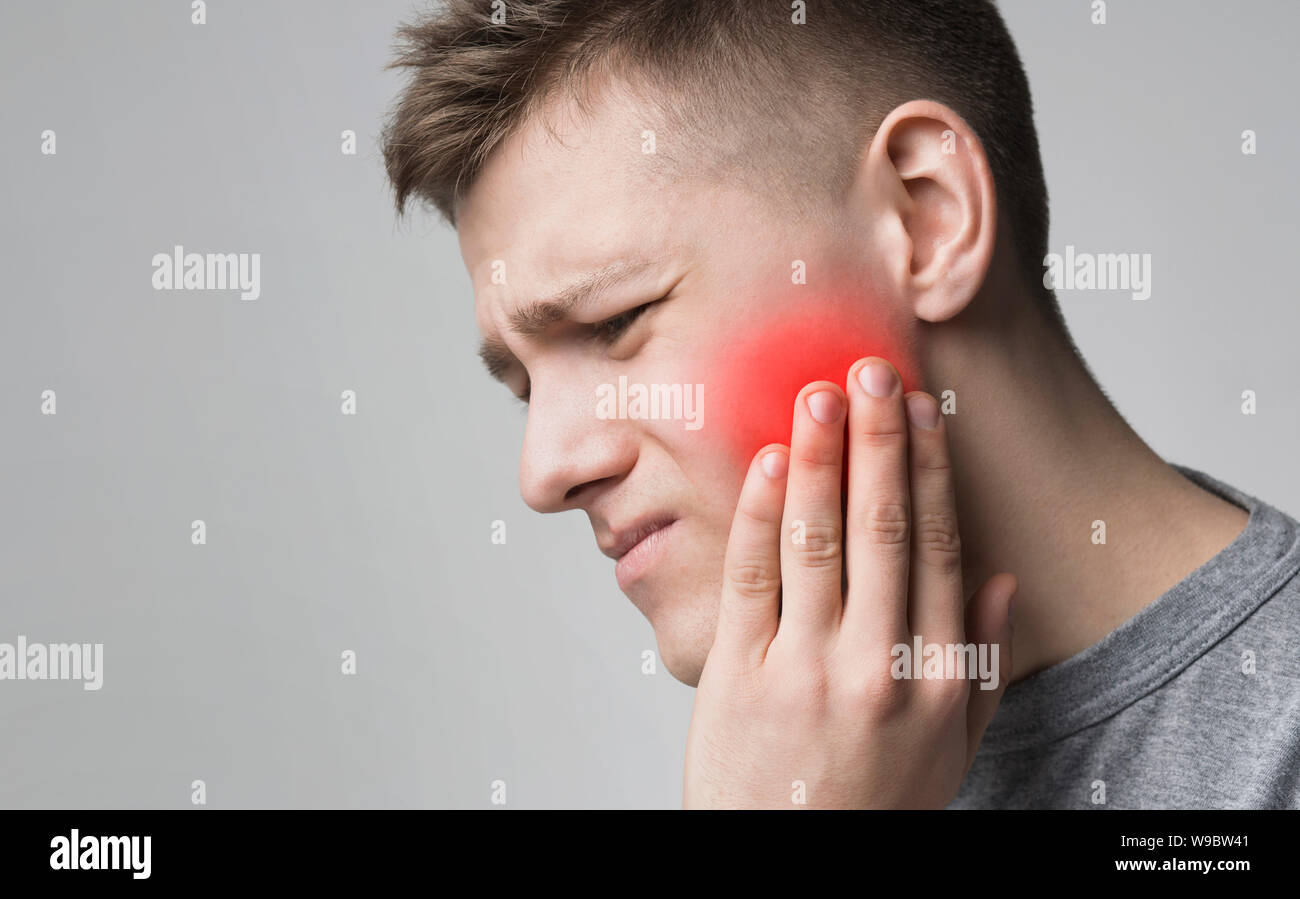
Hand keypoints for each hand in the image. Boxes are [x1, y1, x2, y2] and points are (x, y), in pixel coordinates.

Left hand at [683, 356, 1015, 808]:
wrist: (789, 862)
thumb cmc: (872, 801)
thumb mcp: (952, 747)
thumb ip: (980, 660)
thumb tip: (999, 578)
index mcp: (937, 674)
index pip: (940, 547)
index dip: (930, 469)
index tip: (922, 409)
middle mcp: (877, 665)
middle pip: (884, 528)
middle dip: (878, 441)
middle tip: (873, 371)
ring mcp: (804, 667)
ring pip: (816, 540)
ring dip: (818, 458)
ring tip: (819, 394)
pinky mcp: (739, 673)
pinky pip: (750, 577)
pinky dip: (758, 514)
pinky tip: (765, 462)